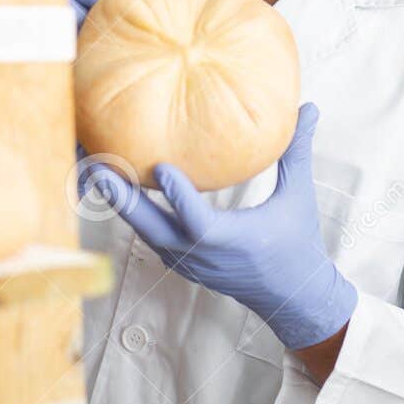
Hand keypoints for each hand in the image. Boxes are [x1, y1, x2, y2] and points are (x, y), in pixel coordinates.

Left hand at [88, 103, 357, 350]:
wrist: (290, 296)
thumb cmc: (297, 245)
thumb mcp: (298, 198)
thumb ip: (298, 152)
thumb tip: (308, 106)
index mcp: (232, 241)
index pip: (199, 222)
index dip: (179, 197)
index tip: (161, 168)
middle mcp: (202, 255)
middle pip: (153, 228)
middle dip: (123, 199)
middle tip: (98, 166)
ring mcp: (187, 261)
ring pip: (145, 231)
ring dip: (120, 203)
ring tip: (95, 168)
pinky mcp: (180, 261)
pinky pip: (150, 234)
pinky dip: (132, 212)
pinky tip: (117, 185)